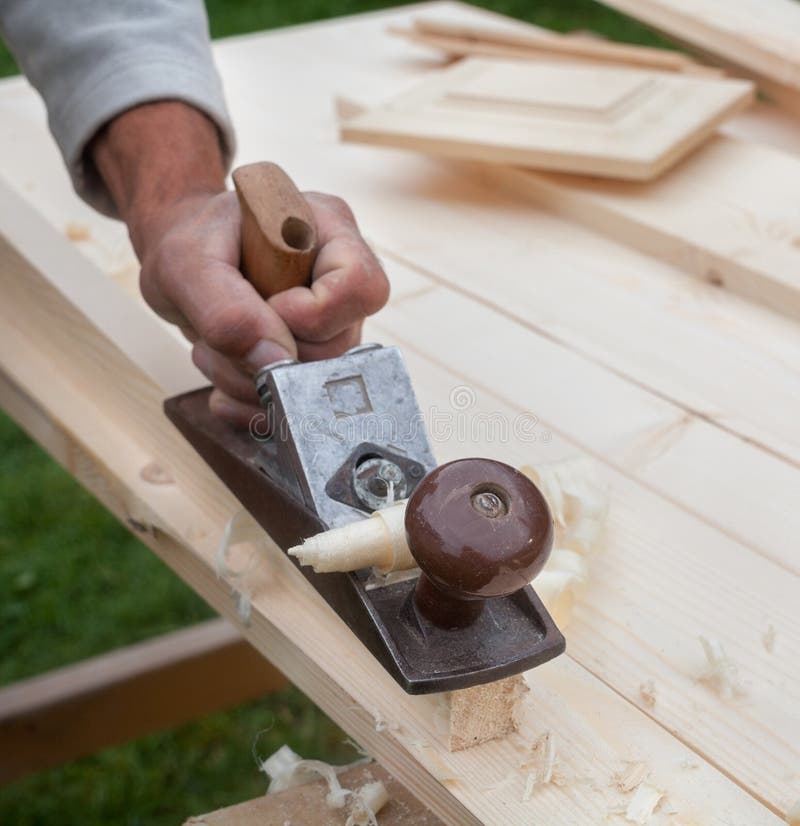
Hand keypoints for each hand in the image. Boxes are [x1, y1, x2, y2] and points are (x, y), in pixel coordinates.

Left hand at [138, 189, 388, 424]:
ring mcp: (331, 323)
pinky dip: (248, 402)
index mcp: (330, 231)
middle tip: (221, 334)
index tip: (266, 305)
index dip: (314, 314)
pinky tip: (223, 369)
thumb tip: (275, 360)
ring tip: (213, 347)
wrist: (179, 262)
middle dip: (271, 355)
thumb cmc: (189, 243)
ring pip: (315, 382)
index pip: (362, 287)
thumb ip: (227, 310)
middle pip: (339, 347)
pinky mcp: (312, 356)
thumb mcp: (188, 266)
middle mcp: (340, 280)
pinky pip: (295, 404)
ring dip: (250, 381)